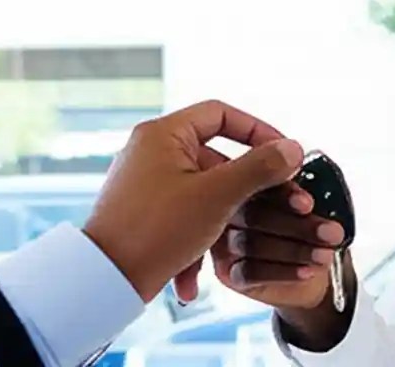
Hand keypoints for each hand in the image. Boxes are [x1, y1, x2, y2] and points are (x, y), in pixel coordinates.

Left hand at [82, 100, 303, 303]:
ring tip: (240, 239)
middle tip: (274, 201)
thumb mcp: (218, 195)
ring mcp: (147, 183)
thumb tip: (292, 148)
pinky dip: (198, 238)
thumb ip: (259, 167)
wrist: (102, 281)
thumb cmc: (154, 231)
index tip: (282, 153)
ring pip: (205, 190)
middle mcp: (151, 152)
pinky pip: (185, 215)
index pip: (221, 113)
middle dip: (246, 185)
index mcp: (163, 134)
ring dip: (225, 218)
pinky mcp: (145, 213)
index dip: (257, 130)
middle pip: (217, 156)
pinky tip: (199, 273)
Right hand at [211, 180, 354, 350]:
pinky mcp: (228, 273)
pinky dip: (281, 272)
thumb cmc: (310, 231)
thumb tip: (299, 163)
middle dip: (297, 225)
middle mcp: (227, 209)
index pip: (258, 183)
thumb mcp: (312, 207)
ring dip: (295, 250)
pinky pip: (249, 273)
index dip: (284, 194)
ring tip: (324, 255)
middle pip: (253, 214)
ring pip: (252, 244)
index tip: (308, 205)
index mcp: (246, 180)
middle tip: (330, 233)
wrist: (314, 273)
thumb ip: (302, 192)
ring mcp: (224, 242)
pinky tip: (307, 271)